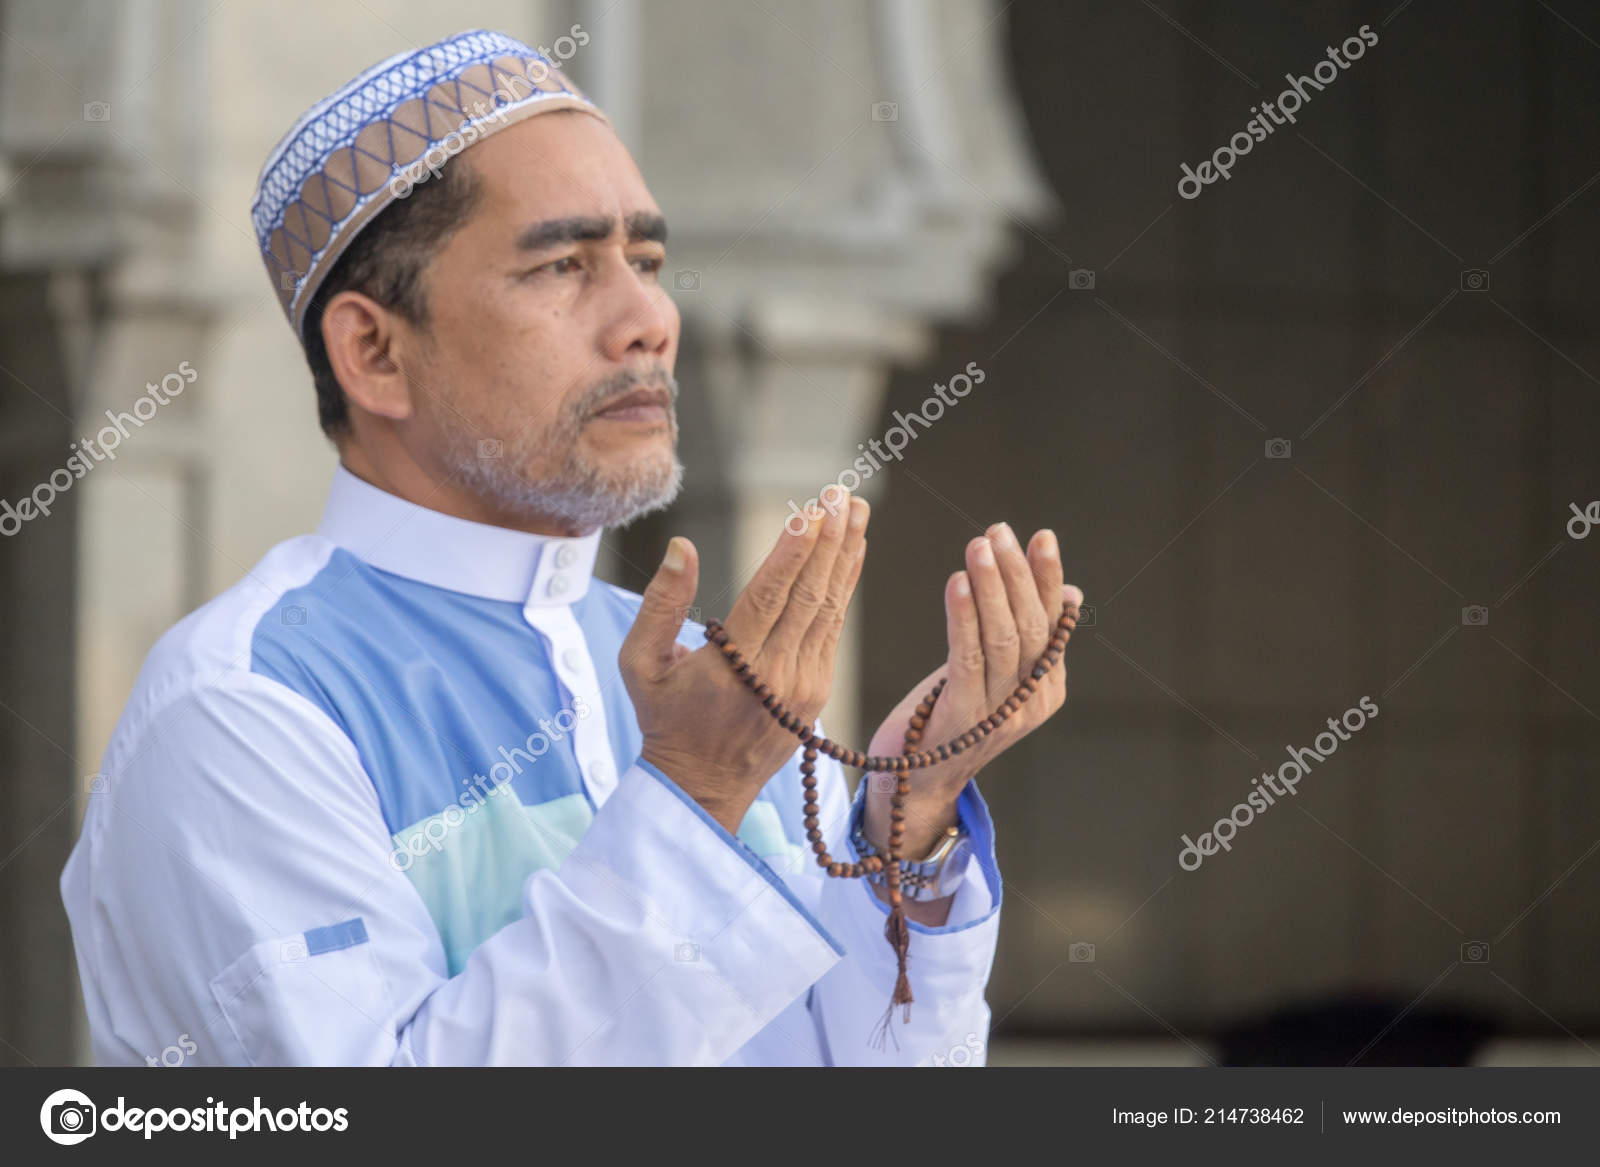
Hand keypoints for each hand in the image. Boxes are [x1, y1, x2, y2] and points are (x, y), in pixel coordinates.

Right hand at [620, 492, 869, 833]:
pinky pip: (832, 630)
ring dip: (845, 556)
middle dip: (829, 540)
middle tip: (840, 494)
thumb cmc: (663, 718)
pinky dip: (844, 589)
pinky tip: (851, 555)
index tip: (811, 510)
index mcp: (733, 665)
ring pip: (829, 609)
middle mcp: (777, 674)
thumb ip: (660, 604)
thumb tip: (682, 547)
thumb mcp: (640, 664)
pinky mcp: (816, 693)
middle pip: (809, 595)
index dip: (793, 550)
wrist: (701, 787)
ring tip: (856, 511)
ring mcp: (802, 685)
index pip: (770, 596)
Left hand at [864, 523, 1081, 857]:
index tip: (1041, 536)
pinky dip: (964, 616)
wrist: (915, 784)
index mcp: (1047, 690)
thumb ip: (1028, 639)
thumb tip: (1069, 593)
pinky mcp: (963, 716)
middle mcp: (1031, 702)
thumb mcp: (996, 674)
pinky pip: (968, 657)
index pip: (1052, 623)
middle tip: (1000, 531)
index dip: (1047, 577)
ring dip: (992, 586)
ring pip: (1005, 638)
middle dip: (1017, 573)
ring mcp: (1000, 713)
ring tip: (980, 545)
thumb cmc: (951, 717)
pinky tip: (956, 583)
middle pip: (1032, 627)